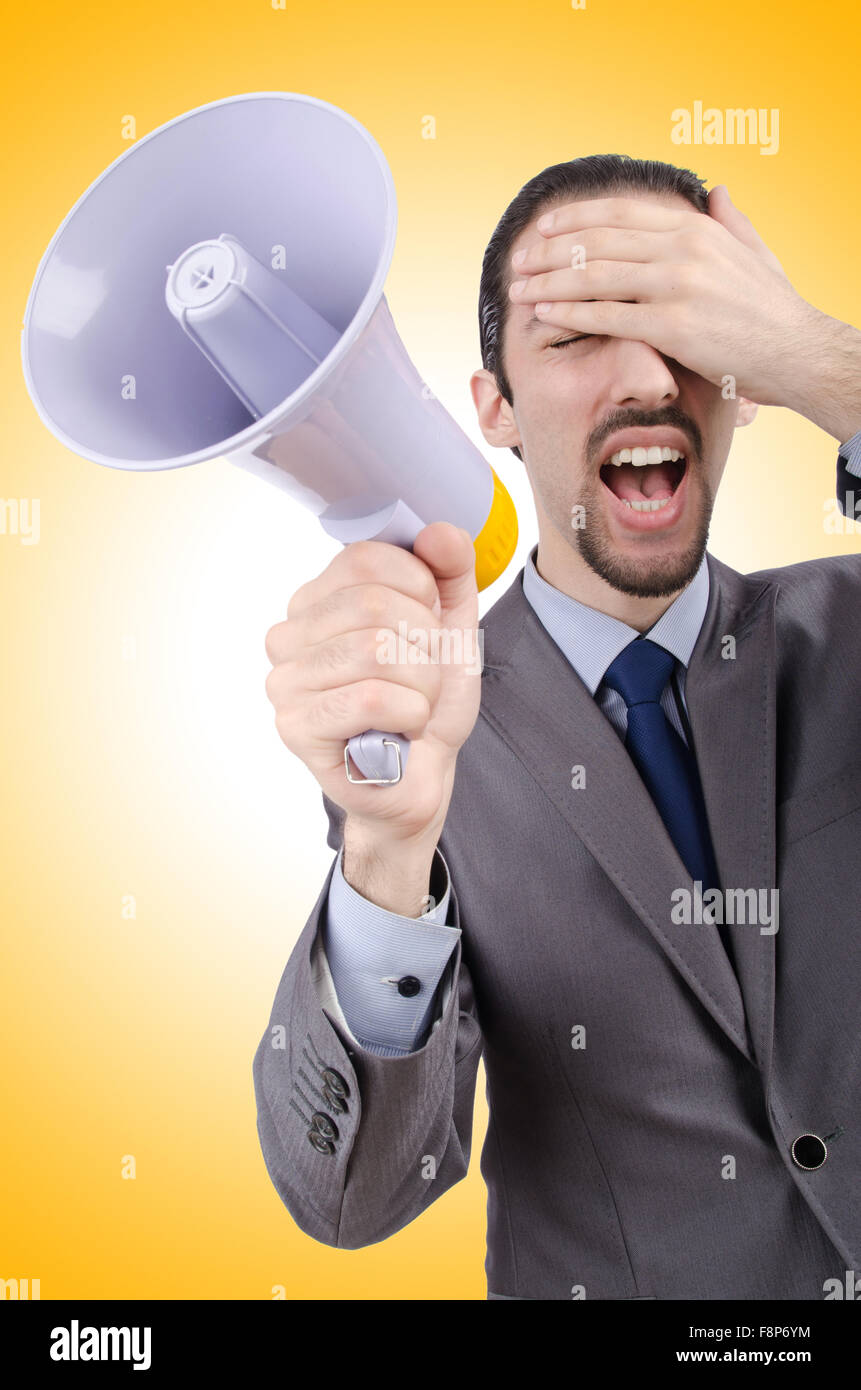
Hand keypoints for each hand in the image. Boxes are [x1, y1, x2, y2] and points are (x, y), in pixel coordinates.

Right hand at [264, 523, 480, 845]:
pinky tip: (401, 729)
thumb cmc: (424, 701)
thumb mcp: (450, 626)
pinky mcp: (295, 726)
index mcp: (316, 600)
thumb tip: (438, 532)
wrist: (421, 776)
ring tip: (415, 705)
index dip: (419, 589)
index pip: (366, 559)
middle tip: (425, 677)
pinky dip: (409, 713)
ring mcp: (284, 681)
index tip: (427, 627)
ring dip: (422, 683)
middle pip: (375, 604)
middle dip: (426, 644)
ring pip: (376, 650)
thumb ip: (450, 571)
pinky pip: (371, 698)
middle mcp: (288, 635)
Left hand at [508, 189, 822, 407]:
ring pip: (596, 277)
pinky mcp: (674, 326)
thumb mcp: (754, 251)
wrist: (797, 351)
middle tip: (519, 262)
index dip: (576, 219)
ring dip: (550, 284)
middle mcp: (683, 249)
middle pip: (599, 242)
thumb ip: (730, 220)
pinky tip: (544, 316)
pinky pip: (608, 316)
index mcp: (696, 228)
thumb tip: (717, 190)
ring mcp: (677, 286)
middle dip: (551, 252)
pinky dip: (570, 314)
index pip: (621, 215)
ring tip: (519, 292)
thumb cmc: (774, 309)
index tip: (544, 228)